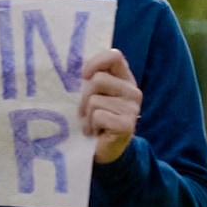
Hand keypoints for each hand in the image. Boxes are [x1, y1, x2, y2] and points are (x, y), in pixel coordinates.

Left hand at [79, 48, 141, 163]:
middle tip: (86, 111)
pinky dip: (91, 125)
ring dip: (87, 114)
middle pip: (98, 79)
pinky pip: (98, 115)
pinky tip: (96, 132)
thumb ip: (90, 79)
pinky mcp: (127, 124)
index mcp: (125, 80)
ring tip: (92, 123)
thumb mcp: (93, 95)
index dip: (96, 62)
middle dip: (84, 97)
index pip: (114, 56)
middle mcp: (132, 92)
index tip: (84, 75)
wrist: (104, 150)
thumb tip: (73, 68)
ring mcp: (132, 109)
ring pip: (94, 100)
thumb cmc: (95, 118)